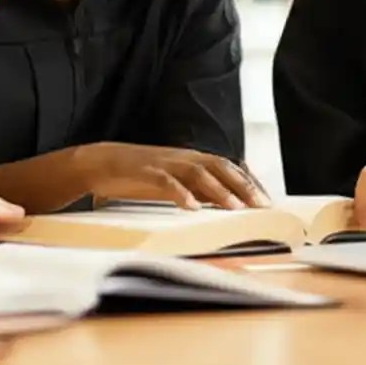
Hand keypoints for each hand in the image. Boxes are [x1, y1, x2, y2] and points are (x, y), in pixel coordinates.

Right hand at [72, 142, 270, 210]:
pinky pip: (165, 181)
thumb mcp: (171, 179)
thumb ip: (194, 187)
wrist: (99, 162)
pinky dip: (180, 193)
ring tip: (235, 207)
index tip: (266, 200)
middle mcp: (181, 157)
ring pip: (198, 172)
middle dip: (243, 185)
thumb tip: (220, 203)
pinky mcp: (143, 171)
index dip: (248, 181)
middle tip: (261, 206)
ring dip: (218, 189)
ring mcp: (163, 162)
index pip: (227, 166)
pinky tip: (191, 207)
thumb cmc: (136, 174)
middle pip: (219, 166)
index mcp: (189, 158)